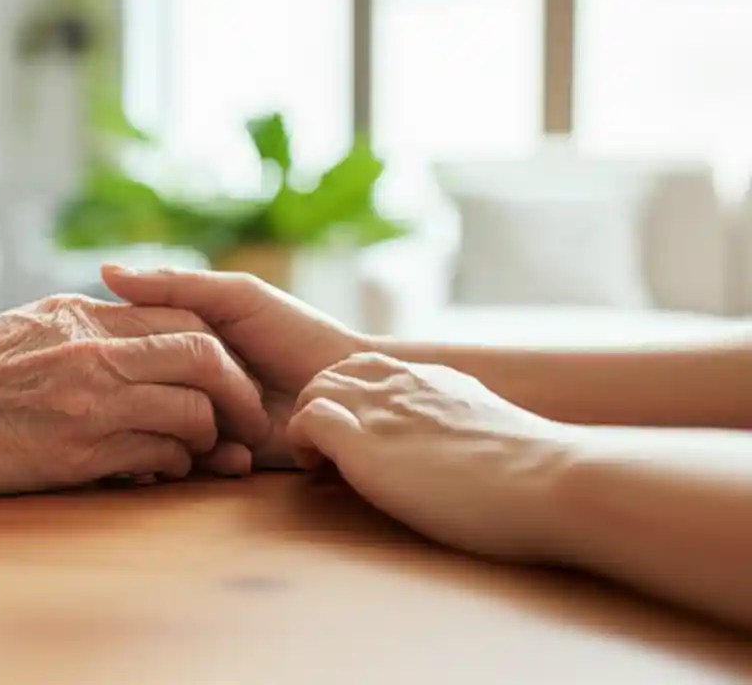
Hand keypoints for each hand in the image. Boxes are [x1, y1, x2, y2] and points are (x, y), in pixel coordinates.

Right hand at [0, 294, 270, 495]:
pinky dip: (172, 464)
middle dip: (236, 392)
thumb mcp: (32, 325)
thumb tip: (140, 334)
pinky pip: (157, 456)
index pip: (184, 315)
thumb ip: (90, 325)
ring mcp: (88, 401)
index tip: (228, 373)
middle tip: (244, 419)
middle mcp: (93, 350)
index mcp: (83, 313)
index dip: (220, 347)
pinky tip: (160, 468)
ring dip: (206, 436)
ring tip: (200, 450)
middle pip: (203, 358)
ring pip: (191, 413)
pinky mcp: (77, 452)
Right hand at [102, 265, 368, 465]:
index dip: (120, 351)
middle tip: (142, 402)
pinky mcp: (221, 454)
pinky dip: (196, 461)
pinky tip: (213, 456)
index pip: (134, 345)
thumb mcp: (236, 297)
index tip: (103, 360)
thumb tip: (106, 272)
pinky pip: (191, 463)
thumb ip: (175, 286)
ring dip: (173, 434)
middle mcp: (187, 379)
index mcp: (183, 337)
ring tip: (195, 430)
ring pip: (161, 430)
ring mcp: (202, 418)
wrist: (347, 386)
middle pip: (144, 391)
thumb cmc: (297, 331)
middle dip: (145, 399)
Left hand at [288, 352, 574, 560]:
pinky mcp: (364, 441)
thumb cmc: (535, 480)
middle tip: (329, 452)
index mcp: (437, 381)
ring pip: (314, 386)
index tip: (358, 435)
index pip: (372, 367)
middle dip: (322, 407)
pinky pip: (306, 419)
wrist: (550, 482)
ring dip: (307, 423)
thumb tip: (469, 455)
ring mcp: (382, 408)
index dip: (353, 398)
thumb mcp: (492, 437)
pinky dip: (301, 442)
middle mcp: (405, 383)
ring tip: (322, 462)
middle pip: (334, 370)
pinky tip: (321, 471)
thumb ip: (465, 432)